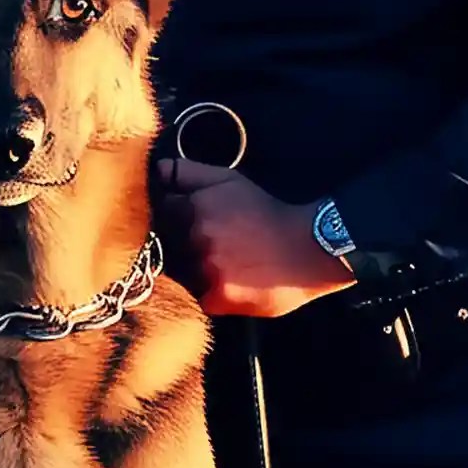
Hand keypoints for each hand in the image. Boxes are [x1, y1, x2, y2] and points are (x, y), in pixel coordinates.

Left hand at [155, 158, 356, 317]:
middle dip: (186, 242)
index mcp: (195, 208)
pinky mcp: (217, 298)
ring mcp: (206, 271)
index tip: (193, 220)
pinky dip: (212, 290)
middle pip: (171, 244)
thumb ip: (189, 173)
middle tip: (216, 243)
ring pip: (184, 272)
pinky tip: (234, 279)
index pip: (164, 213)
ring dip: (197, 267)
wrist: (308, 249)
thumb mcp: (229, 180)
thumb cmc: (267, 213)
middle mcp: (197, 239)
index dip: (177, 216)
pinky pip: (201, 296)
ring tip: (227, 261)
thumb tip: (159, 169)